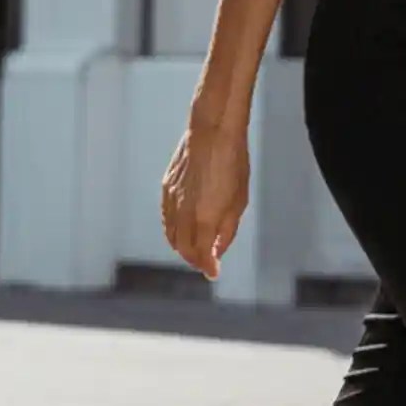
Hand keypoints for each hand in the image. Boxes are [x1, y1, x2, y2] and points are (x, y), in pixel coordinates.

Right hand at [161, 123, 249, 279]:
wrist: (212, 131)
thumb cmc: (232, 163)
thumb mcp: (239, 200)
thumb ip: (227, 230)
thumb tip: (217, 252)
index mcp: (204, 217)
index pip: (201, 254)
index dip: (207, 267)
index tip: (214, 274)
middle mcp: (184, 212)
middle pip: (184, 248)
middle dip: (195, 260)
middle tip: (206, 265)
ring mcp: (172, 200)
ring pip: (171, 235)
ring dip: (182, 248)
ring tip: (195, 252)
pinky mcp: (166, 188)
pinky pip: (166, 219)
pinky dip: (172, 231)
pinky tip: (181, 232)